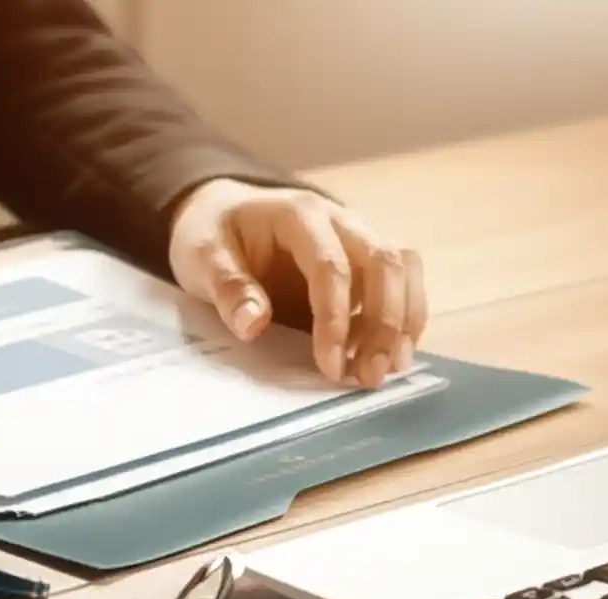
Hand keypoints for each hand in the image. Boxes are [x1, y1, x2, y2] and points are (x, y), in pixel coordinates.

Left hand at [168, 178, 426, 388]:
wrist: (223, 212)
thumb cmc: (213, 235)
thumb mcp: (202, 257)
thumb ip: (228, 288)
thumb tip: (253, 325)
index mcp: (298, 214)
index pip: (330, 265)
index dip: (334, 319)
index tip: (330, 366)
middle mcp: (339, 219)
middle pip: (383, 262)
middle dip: (384, 323)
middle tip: (371, 376)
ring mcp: (357, 235)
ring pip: (403, 268)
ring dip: (404, 320)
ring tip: (389, 370)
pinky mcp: (364, 259)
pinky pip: (402, 280)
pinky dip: (405, 316)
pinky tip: (391, 355)